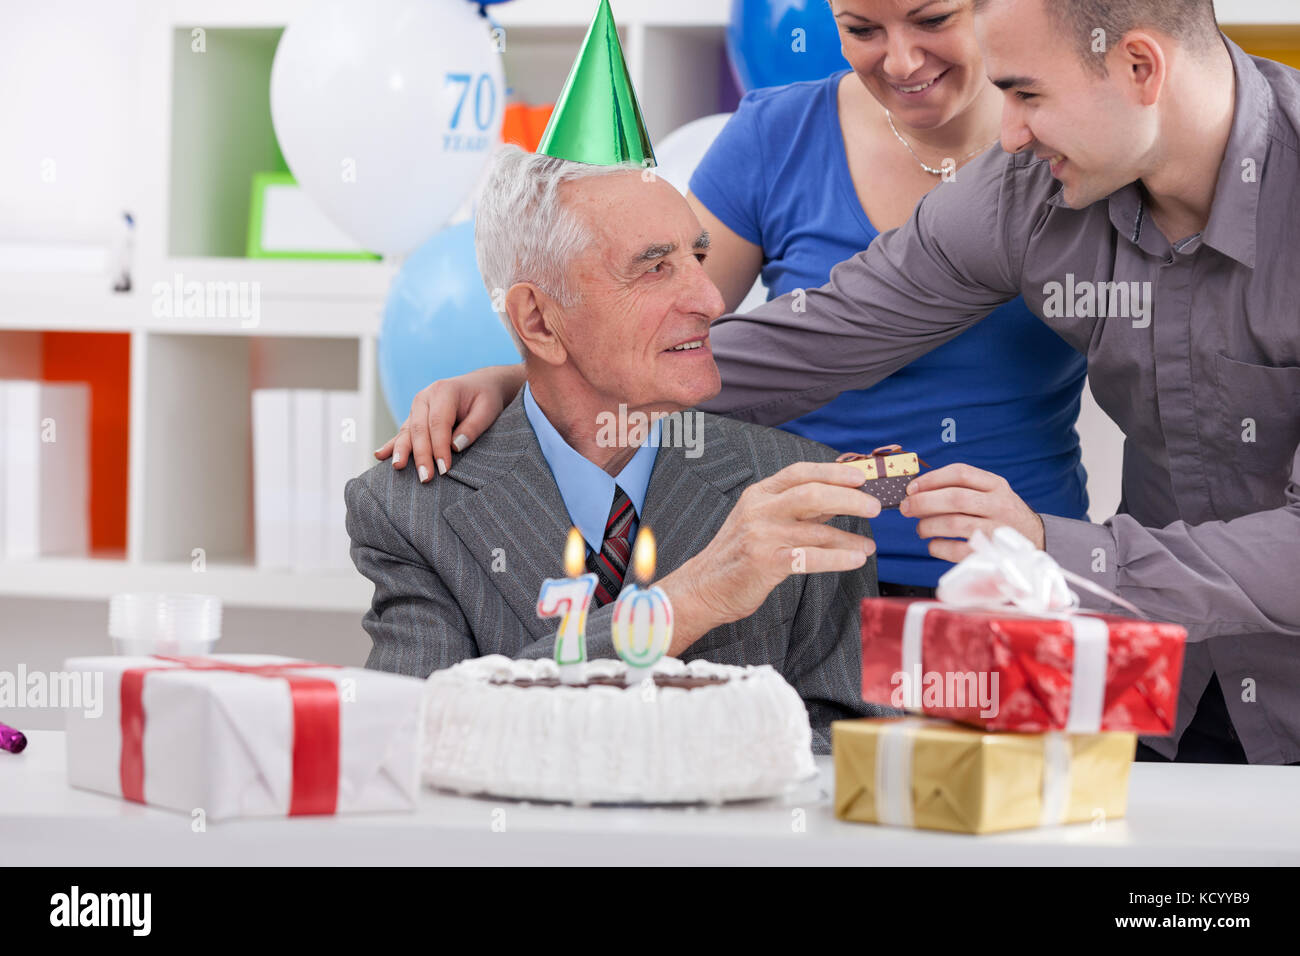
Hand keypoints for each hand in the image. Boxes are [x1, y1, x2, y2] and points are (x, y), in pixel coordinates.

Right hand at [373, 363, 525, 481]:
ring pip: (407, 431)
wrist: (479, 385)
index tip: (444, 469)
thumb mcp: (488, 410)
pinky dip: (392, 444)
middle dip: (421, 455)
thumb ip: (473, 427)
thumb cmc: (485, 398)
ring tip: (397, 467)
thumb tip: (455, 447)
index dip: (439, 447)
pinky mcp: (414, 417)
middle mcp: (425, 398)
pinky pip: (403, 432)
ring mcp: (417, 407)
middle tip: (426, 478)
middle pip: (419, 429)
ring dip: (402, 451)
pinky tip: (380, 455)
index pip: (438, 423)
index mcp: (443, 391)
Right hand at [658, 461, 879, 652]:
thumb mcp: (762, 520)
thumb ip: (796, 509)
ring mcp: (762, 536)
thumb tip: (840, 499)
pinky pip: (811, 557)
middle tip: (874, 507)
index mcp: (759, 494)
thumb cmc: (739, 554)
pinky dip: (838, 558)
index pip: (800, 472)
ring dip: (849, 538)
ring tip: (868, 546)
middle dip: (849, 499)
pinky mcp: (766, 563)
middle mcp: (760, 510)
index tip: (861, 477)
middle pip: (813, 494)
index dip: (834, 471)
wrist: (704, 586)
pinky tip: (855, 559)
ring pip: (817, 531)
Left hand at [899, 463, 1044, 561]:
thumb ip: (961, 488)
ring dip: (927, 525)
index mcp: (996, 485)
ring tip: (921, 528)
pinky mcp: (990, 554)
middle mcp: (998, 505)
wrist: (1035, 541)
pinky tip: (934, 544)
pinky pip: (956, 550)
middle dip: (923, 502)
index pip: (960, 473)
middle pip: (954, 498)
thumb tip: (916, 491)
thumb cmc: (1000, 515)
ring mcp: (996, 530)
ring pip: (953, 523)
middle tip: (906, 508)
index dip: (931, 479)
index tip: (911, 487)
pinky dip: (937, 547)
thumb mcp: (991, 493)